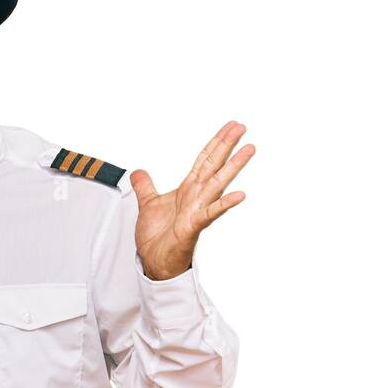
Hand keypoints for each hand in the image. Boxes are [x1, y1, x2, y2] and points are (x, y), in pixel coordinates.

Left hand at [130, 120, 253, 280]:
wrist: (155, 261)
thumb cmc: (157, 237)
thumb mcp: (147, 204)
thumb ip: (145, 187)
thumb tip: (137, 172)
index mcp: (187, 189)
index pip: (204, 160)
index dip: (215, 142)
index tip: (230, 126)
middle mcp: (196, 197)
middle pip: (213, 165)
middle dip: (227, 145)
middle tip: (242, 127)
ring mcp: (197, 211)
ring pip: (217, 184)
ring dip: (233, 167)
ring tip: (249, 150)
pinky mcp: (194, 227)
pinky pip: (211, 213)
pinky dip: (224, 204)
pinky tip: (240, 195)